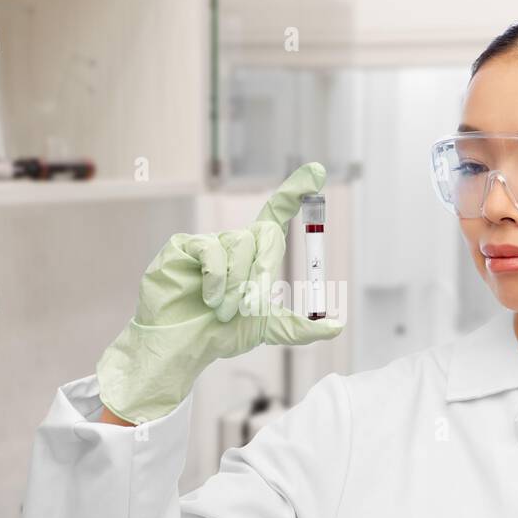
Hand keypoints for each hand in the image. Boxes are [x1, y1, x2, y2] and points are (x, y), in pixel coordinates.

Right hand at [96, 162, 342, 423]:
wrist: (181, 346)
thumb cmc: (218, 335)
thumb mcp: (267, 329)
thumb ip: (300, 327)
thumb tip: (337, 326)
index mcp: (254, 257)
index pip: (277, 214)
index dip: (295, 192)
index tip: (318, 171)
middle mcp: (234, 244)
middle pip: (266, 233)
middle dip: (266, 268)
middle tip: (253, 302)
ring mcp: (209, 242)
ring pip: (240, 243)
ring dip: (237, 283)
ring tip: (223, 309)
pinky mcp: (184, 246)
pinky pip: (212, 248)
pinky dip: (216, 277)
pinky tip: (208, 298)